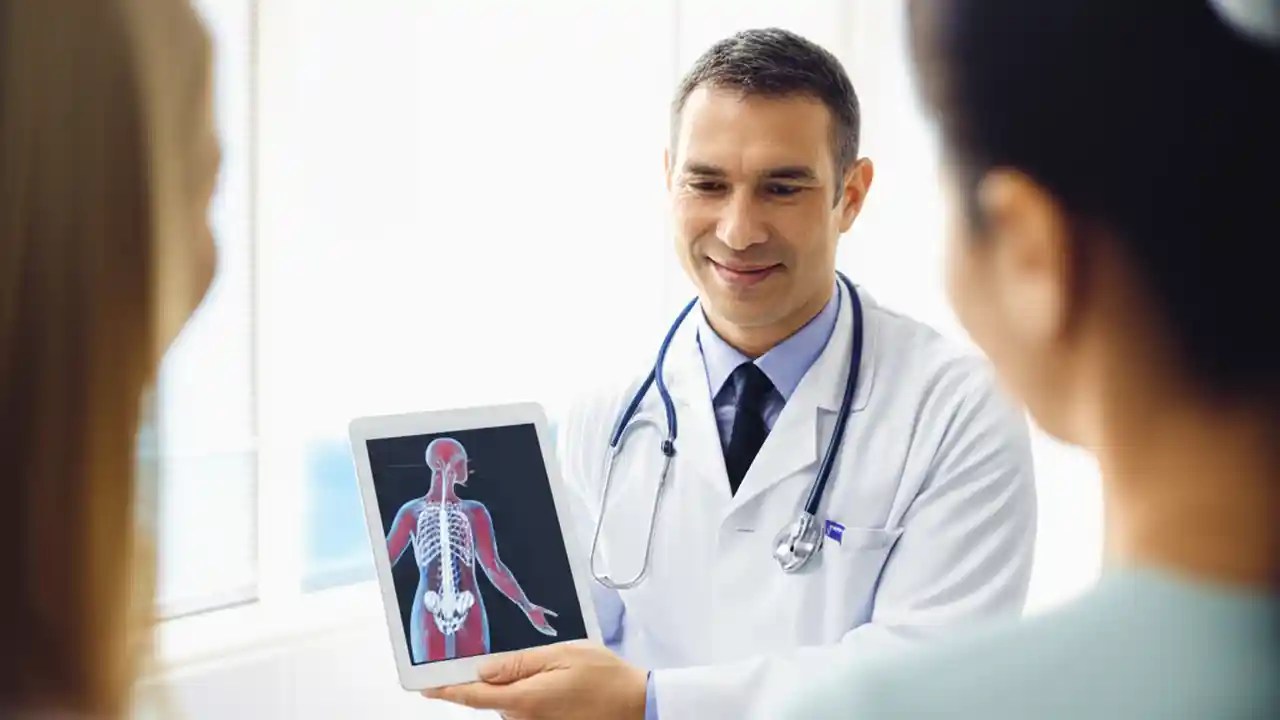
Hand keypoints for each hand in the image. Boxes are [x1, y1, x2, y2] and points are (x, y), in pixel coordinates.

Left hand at [424, 642, 646, 719]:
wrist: (637, 705)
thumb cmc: (605, 678)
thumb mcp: (562, 655)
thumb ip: (519, 662)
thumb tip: (483, 669)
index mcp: (525, 700)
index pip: (473, 697)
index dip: (446, 691)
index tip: (425, 687)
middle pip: (493, 698)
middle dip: (497, 677)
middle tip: (526, 657)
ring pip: (510, 703)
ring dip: (519, 686)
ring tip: (554, 671)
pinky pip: (527, 711)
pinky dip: (531, 695)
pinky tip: (557, 683)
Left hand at [525, 604, 557, 635]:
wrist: (529, 607)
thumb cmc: (536, 608)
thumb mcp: (544, 610)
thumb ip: (551, 613)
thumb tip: (557, 615)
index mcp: (542, 620)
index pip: (547, 627)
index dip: (551, 630)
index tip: (555, 632)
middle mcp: (539, 623)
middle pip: (546, 629)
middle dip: (550, 632)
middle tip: (555, 634)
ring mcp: (537, 623)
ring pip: (542, 630)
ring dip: (547, 632)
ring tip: (552, 633)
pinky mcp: (534, 623)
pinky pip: (538, 627)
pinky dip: (542, 629)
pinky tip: (546, 631)